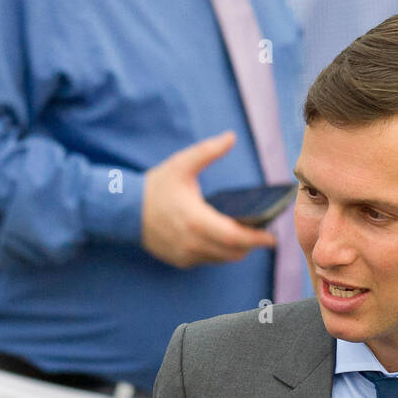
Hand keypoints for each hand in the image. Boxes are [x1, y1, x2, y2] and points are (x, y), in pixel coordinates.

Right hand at [141, 131, 276, 268]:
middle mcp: (192, 243)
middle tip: (264, 235)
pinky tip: (224, 240)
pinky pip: (208, 261)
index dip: (256, 239)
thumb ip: (208, 151)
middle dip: (251, 245)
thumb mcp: (182, 164)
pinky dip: (220, 253)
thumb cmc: (156, 187)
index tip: (272, 237)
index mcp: (196, 220)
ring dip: (237, 250)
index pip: (234, 237)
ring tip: (247, 236)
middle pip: (233, 252)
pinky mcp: (181, 261)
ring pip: (222, 259)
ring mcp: (186, 255)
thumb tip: (231, 136)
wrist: (125, 210)